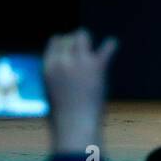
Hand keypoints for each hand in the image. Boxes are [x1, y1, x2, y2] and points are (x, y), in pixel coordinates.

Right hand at [43, 29, 117, 155]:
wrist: (75, 124)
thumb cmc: (63, 114)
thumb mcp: (52, 91)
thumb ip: (57, 75)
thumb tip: (64, 67)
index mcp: (48, 67)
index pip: (56, 41)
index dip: (65, 43)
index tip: (72, 49)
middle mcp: (62, 60)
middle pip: (70, 38)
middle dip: (76, 41)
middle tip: (83, 51)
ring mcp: (79, 62)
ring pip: (83, 36)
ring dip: (88, 40)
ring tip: (93, 47)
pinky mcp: (96, 66)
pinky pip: (106, 47)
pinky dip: (110, 45)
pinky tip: (112, 45)